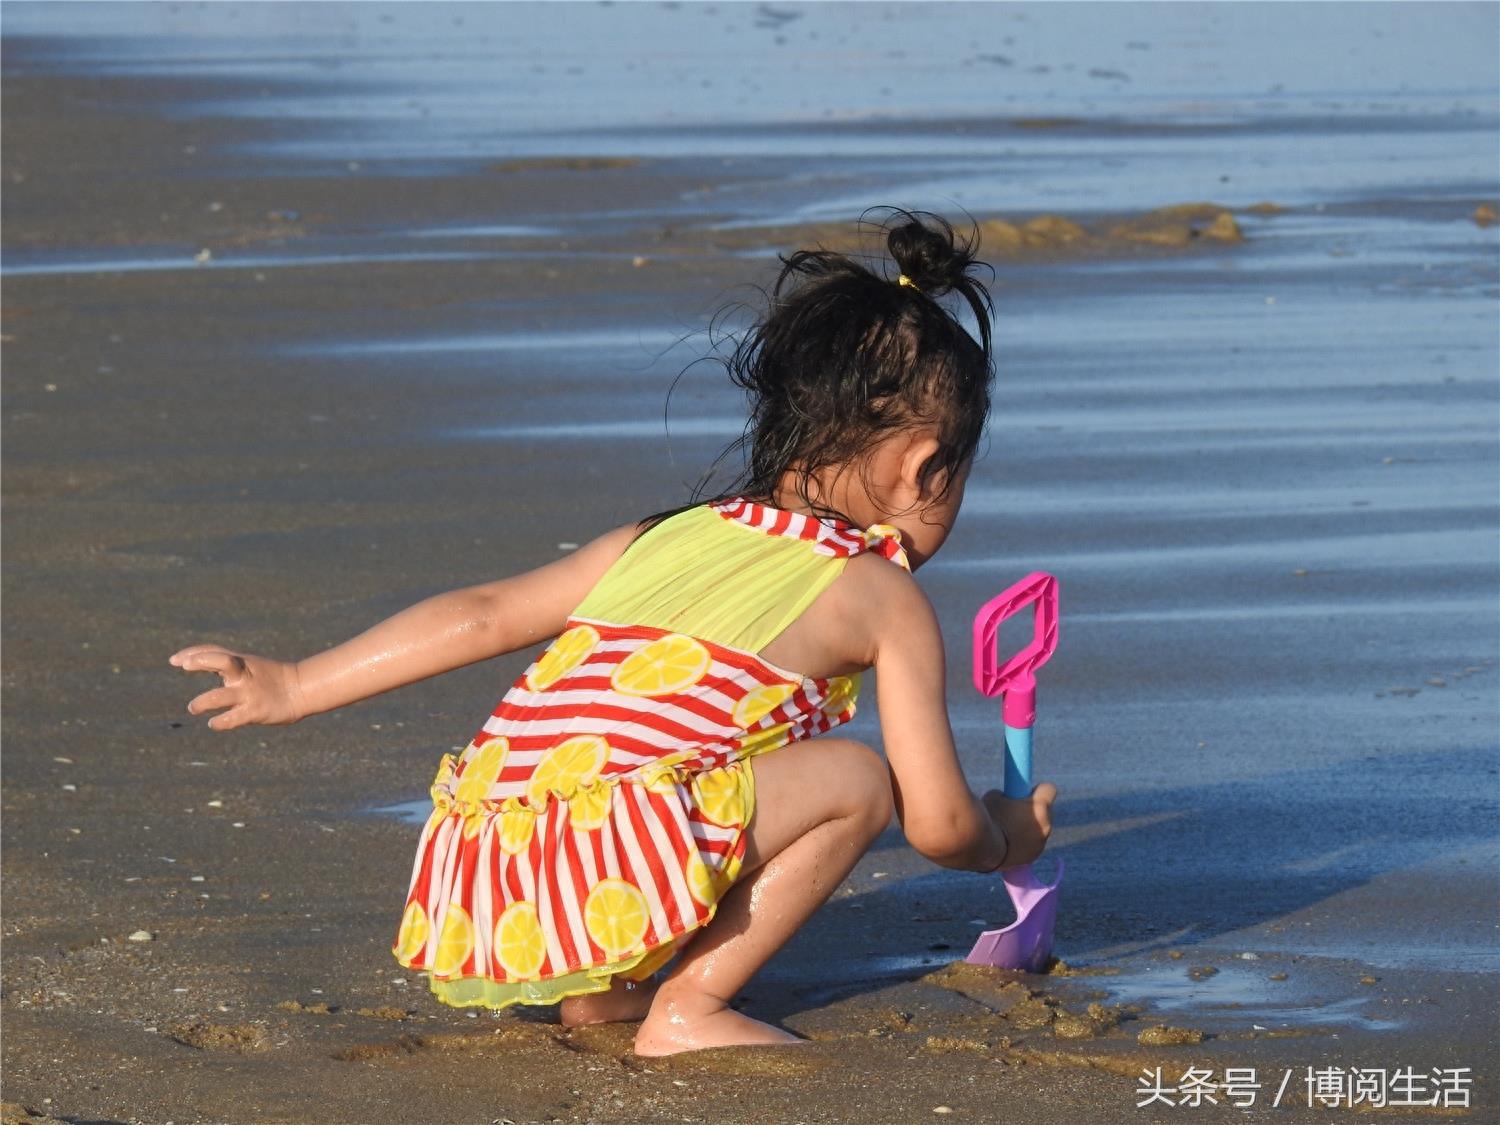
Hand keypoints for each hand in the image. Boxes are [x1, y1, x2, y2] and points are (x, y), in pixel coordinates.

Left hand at [169, 644, 303, 729]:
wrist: (302, 690)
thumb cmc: (271, 678)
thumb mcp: (249, 665)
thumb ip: (225, 663)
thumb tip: (194, 661)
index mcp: (242, 662)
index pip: (214, 652)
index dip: (193, 654)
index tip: (175, 661)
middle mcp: (244, 675)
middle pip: (221, 661)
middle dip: (201, 661)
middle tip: (185, 666)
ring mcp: (249, 693)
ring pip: (220, 696)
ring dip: (202, 703)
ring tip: (193, 708)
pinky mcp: (255, 711)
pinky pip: (232, 718)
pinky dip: (219, 722)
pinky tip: (213, 723)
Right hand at [981, 782, 1056, 868]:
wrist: (981, 846)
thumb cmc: (988, 816)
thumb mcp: (996, 796)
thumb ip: (1008, 796)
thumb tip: (1009, 799)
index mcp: (1040, 807)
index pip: (1049, 789)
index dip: (1037, 790)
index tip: (1024, 792)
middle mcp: (1046, 826)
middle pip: (1045, 812)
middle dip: (1032, 810)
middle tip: (1013, 811)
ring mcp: (1040, 844)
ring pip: (1038, 831)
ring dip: (1026, 828)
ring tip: (1005, 830)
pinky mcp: (1030, 858)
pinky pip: (1029, 846)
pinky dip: (1020, 843)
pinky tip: (1004, 843)